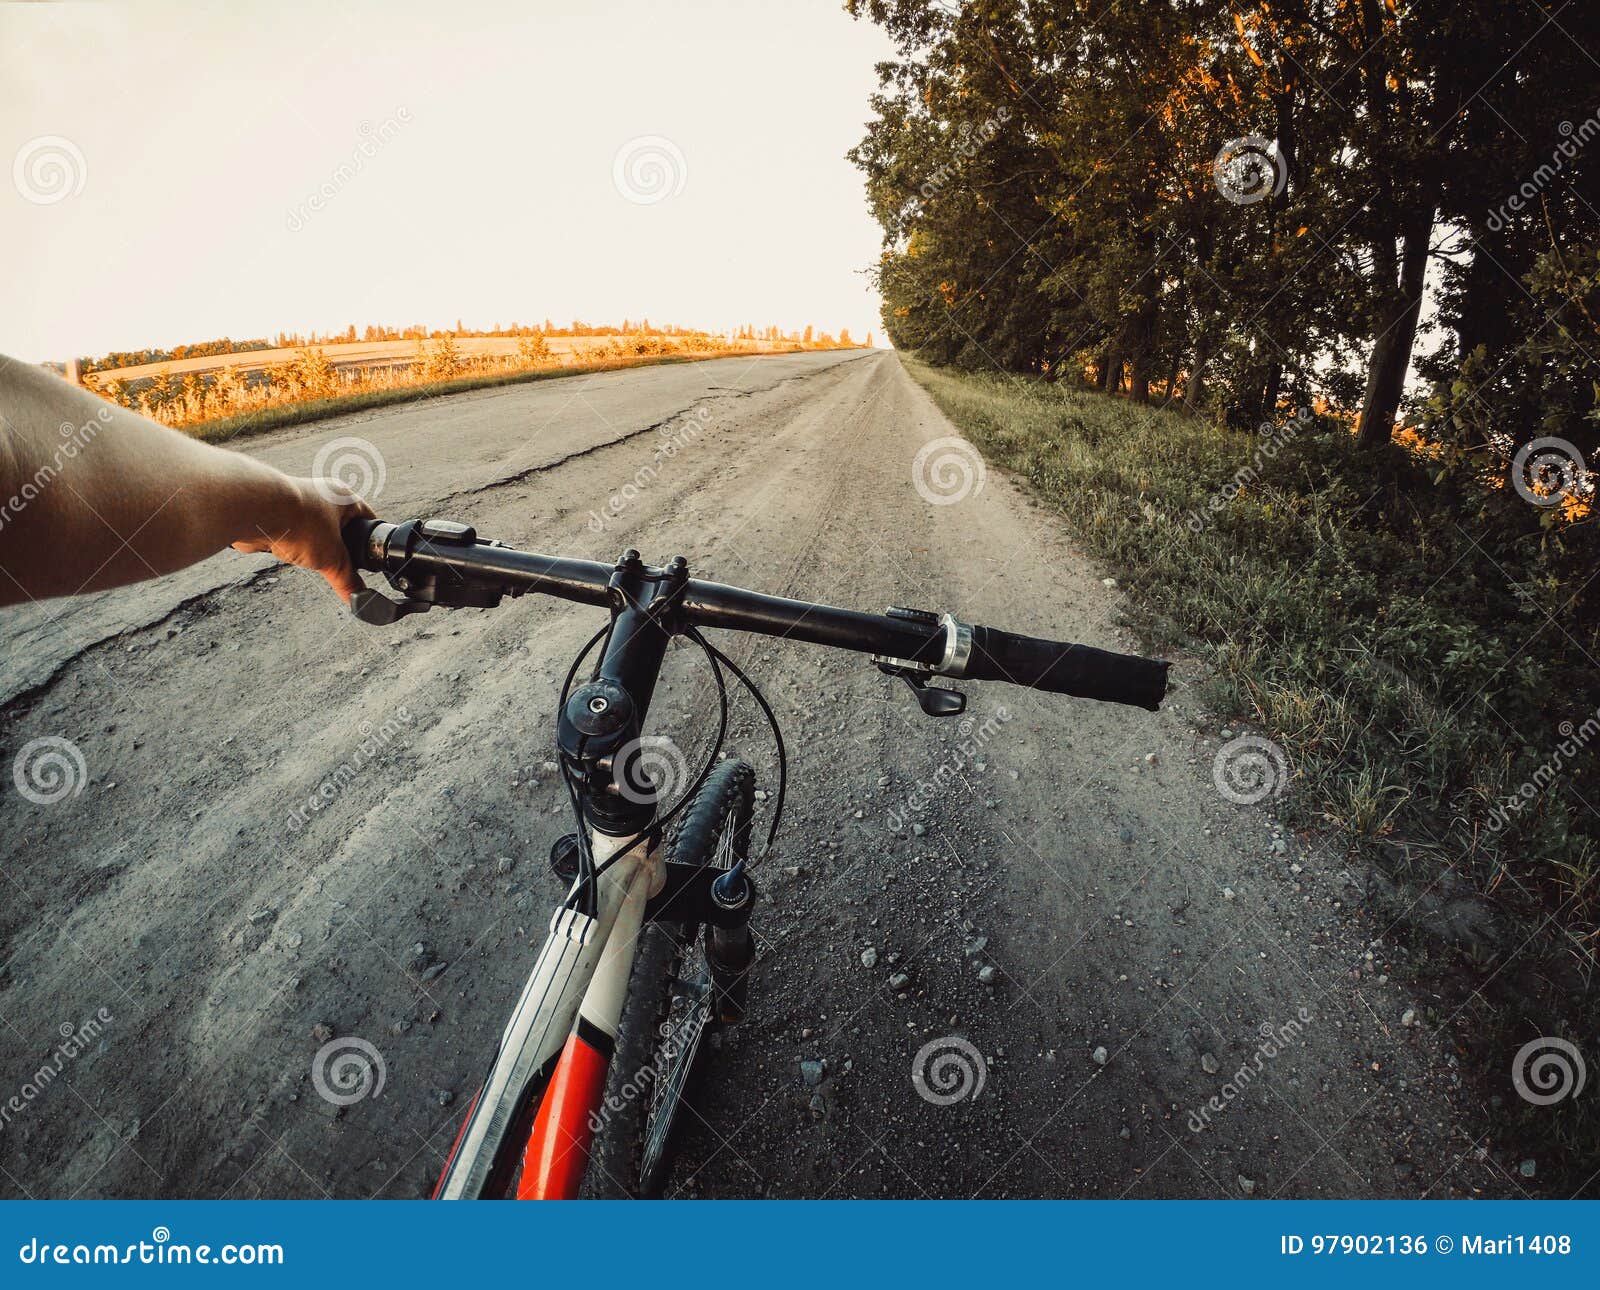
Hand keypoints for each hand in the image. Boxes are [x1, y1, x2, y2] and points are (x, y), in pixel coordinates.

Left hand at [231, 477, 374, 602]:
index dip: (371, 538)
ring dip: (312, 546)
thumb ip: (347, 579)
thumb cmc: (298, 518)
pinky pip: (289, 533)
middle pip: (339, 526)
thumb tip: (359, 598)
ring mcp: (297, 503)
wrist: (255, 509)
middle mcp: (322, 496)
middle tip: (340, 563)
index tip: (371, 554)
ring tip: (311, 556)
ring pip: (313, 530)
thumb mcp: (332, 558)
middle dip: (338, 546)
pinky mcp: (275, 513)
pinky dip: (290, 545)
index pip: (368, 518)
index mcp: (344, 497)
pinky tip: (288, 552)